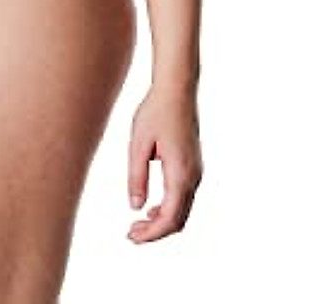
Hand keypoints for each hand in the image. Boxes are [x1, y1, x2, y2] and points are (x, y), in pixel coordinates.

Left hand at [126, 83, 202, 242]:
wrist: (177, 89)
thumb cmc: (155, 111)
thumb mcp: (138, 143)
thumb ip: (136, 176)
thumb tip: (136, 207)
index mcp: (180, 172)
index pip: (170, 218)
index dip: (151, 234)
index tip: (131, 237)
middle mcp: (193, 176)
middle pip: (179, 220)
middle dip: (155, 232)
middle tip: (130, 235)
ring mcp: (196, 171)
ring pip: (183, 210)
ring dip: (162, 222)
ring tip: (137, 224)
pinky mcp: (193, 165)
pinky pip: (184, 197)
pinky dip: (169, 209)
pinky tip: (151, 208)